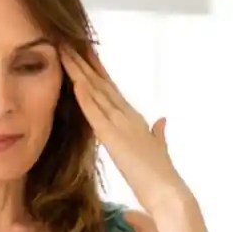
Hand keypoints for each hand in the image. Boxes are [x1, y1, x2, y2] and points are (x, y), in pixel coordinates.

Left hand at [61, 47, 187, 215]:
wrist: (168, 192)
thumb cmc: (161, 176)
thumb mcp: (159, 149)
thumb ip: (159, 133)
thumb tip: (162, 120)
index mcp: (134, 118)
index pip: (111, 88)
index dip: (97, 68)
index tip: (84, 50)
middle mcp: (127, 115)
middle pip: (101, 82)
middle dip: (83, 61)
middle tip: (67, 39)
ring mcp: (122, 124)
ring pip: (96, 92)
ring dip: (79, 71)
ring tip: (64, 50)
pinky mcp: (115, 138)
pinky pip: (97, 114)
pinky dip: (86, 97)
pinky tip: (76, 82)